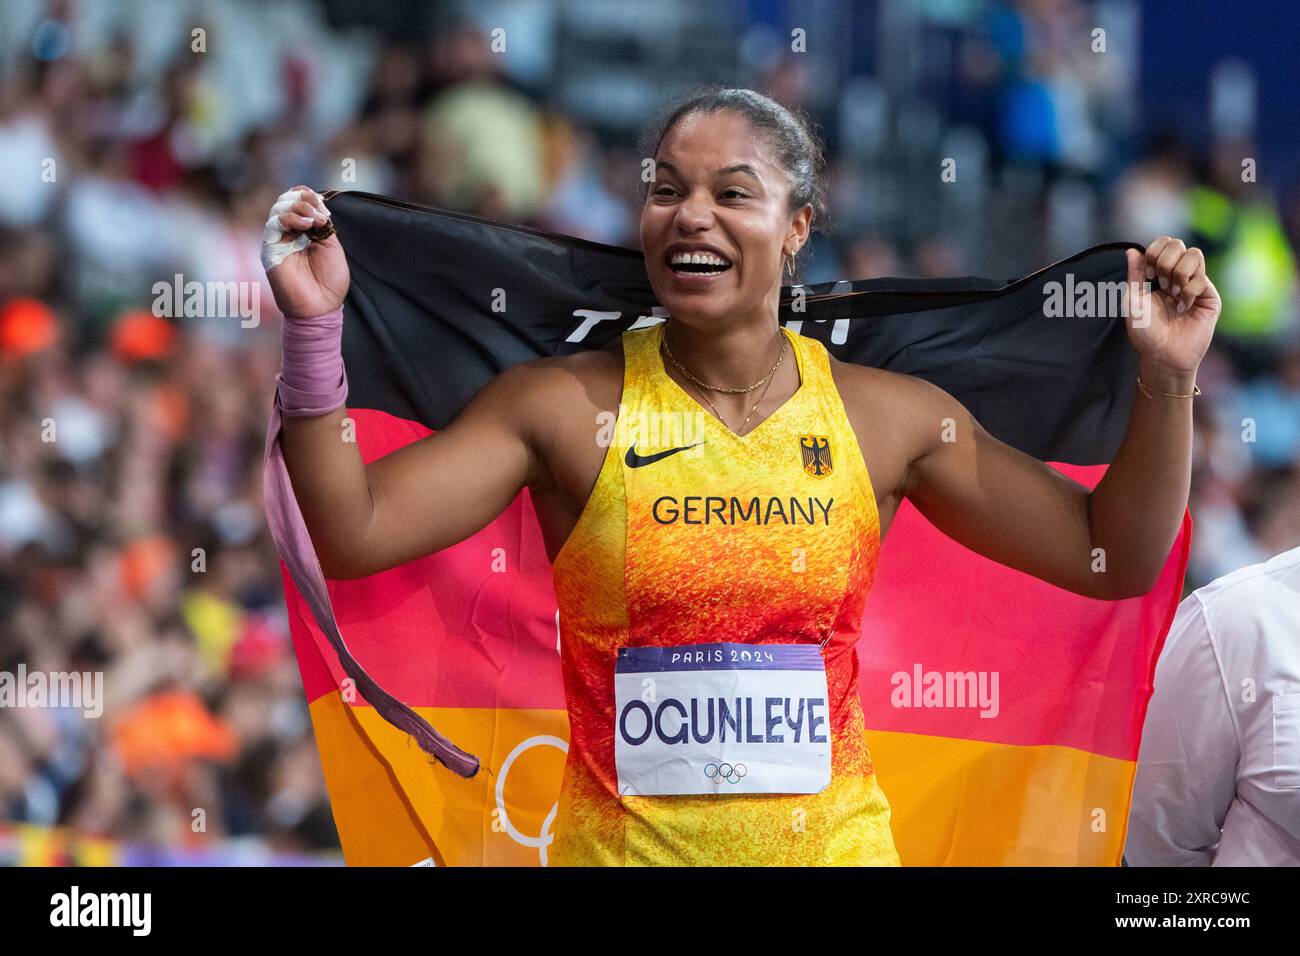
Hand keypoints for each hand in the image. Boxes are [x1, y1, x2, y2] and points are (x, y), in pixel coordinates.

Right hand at [261, 186, 349, 319]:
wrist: (321, 306)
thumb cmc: (329, 281)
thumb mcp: (332, 246)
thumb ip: (323, 225)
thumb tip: (316, 207)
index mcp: (304, 230)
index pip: (299, 200)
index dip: (309, 196)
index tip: (324, 206)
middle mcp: (289, 232)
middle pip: (287, 200)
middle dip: (305, 199)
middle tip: (320, 214)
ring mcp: (279, 239)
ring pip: (279, 208)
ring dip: (299, 207)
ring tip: (314, 221)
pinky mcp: (270, 248)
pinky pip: (273, 224)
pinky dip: (290, 218)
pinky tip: (306, 225)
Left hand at [1124, 238, 1219, 382]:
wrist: (1163, 355)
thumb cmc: (1145, 331)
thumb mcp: (1133, 300)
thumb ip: (1134, 274)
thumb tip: (1132, 249)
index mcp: (1159, 274)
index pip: (1163, 244)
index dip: (1155, 252)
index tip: (1149, 274)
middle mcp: (1178, 275)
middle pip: (1178, 244)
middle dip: (1165, 262)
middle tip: (1160, 284)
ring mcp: (1195, 284)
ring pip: (1194, 255)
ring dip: (1179, 273)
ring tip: (1172, 294)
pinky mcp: (1209, 296)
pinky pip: (1201, 279)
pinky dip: (1188, 292)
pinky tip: (1183, 308)